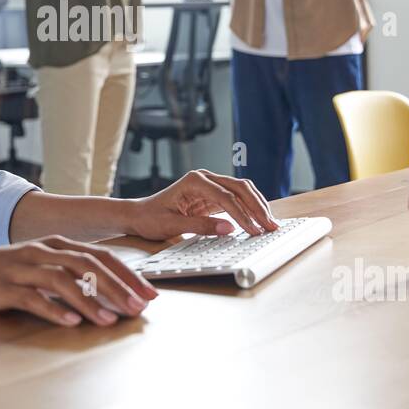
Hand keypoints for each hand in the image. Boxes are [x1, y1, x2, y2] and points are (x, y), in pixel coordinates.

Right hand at [0, 236, 157, 326]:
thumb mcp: (36, 264)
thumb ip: (67, 274)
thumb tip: (105, 294)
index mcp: (54, 245)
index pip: (100, 256)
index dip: (128, 274)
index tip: (150, 294)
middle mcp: (42, 251)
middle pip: (88, 265)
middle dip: (118, 287)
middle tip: (140, 308)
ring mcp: (22, 268)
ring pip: (63, 281)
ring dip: (91, 301)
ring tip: (110, 321)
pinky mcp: (3, 287)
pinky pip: (32, 298)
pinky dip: (53, 309)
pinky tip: (70, 322)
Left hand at [127, 169, 277, 239]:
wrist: (138, 215)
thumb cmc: (150, 218)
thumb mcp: (171, 225)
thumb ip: (200, 226)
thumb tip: (229, 228)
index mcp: (194, 181)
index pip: (225, 196)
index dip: (242, 214)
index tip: (253, 230)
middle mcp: (204, 178)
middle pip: (239, 188)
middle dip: (257, 207)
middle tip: (270, 226)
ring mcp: (210, 185)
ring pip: (242, 191)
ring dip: (257, 206)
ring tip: (270, 224)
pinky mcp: (213, 196)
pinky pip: (236, 200)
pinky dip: (250, 209)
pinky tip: (259, 220)